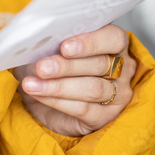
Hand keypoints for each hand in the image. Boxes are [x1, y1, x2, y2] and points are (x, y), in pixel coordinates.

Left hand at [13, 25, 136, 136]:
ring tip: (32, 84)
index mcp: (114, 43)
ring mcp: (117, 95)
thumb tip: (40, 39)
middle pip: (100, 64)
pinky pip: (84, 109)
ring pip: (92, 89)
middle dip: (67, 66)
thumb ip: (54, 42)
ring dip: (58, 86)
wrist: (44, 99)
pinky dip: (57, 101)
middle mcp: (122, 68)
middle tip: (42, 67)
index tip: (64, 47)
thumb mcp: (52, 49)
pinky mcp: (105, 116)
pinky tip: (39, 95)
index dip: (90, 42)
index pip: (113, 38)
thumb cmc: (53, 66)